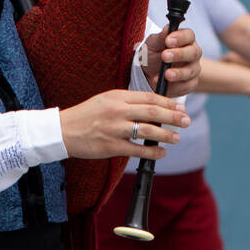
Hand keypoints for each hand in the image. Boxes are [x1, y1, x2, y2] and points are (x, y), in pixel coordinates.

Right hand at [60, 89, 189, 159]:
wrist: (64, 130)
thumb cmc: (86, 116)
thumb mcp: (106, 100)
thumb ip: (126, 102)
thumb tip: (148, 107)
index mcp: (118, 96)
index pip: (149, 97)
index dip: (167, 102)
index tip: (180, 107)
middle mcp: (118, 110)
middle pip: (153, 111)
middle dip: (172, 116)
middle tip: (186, 120)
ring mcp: (115, 129)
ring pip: (148, 130)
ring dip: (166, 135)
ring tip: (176, 137)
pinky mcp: (112, 146)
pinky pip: (137, 150)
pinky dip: (152, 152)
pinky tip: (161, 153)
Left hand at [141, 26, 200, 97]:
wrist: (148, 74)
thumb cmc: (153, 55)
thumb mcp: (152, 44)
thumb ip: (160, 37)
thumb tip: (167, 29)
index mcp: (185, 39)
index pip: (189, 35)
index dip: (180, 37)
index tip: (167, 41)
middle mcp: (192, 53)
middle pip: (194, 53)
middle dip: (179, 55)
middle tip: (164, 56)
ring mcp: (193, 69)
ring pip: (191, 71)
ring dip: (178, 73)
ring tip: (166, 75)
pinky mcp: (190, 84)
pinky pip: (187, 86)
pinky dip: (175, 87)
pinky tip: (165, 86)